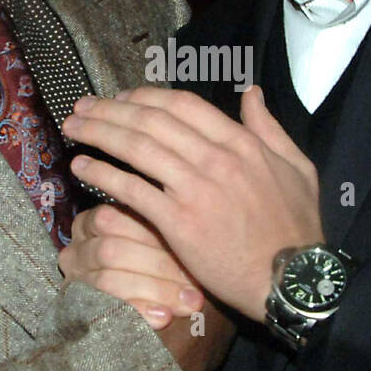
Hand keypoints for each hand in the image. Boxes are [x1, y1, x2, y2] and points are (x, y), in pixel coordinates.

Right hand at [58, 203, 235, 370]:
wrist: (156, 325)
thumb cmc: (165, 273)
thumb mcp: (161, 246)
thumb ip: (164, 235)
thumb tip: (189, 234)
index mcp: (93, 222)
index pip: (110, 220)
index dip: (150, 236)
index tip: (189, 252)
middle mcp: (77, 250)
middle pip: (111, 251)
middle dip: (158, 267)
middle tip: (194, 285)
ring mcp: (75, 283)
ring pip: (108, 280)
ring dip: (154, 290)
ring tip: (188, 303)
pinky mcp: (79, 313)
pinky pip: (107, 311)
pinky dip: (139, 311)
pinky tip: (164, 317)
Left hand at [62, 86, 323, 319]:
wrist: (291, 278)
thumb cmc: (297, 226)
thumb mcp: (297, 166)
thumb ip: (269, 127)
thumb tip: (251, 92)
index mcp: (240, 142)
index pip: (181, 104)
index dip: (145, 97)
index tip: (122, 97)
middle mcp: (214, 158)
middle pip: (150, 120)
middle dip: (110, 109)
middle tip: (83, 106)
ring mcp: (194, 189)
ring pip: (136, 148)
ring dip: (99, 133)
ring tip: (73, 128)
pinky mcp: (177, 222)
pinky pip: (131, 189)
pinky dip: (102, 174)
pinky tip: (82, 167)